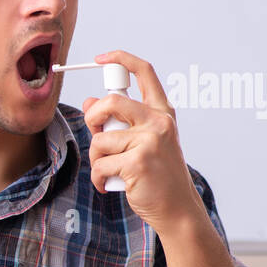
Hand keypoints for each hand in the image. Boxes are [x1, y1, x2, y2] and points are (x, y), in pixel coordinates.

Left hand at [82, 50, 206, 236]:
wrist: (176, 207)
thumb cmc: (157, 173)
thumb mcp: (143, 141)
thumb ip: (119, 121)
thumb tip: (89, 101)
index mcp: (161, 112)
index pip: (144, 72)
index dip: (120, 59)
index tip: (100, 59)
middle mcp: (159, 122)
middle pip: (111, 101)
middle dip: (93, 117)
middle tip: (95, 133)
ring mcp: (150, 142)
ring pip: (99, 140)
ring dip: (95, 158)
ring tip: (109, 170)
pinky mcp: (138, 163)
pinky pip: (100, 164)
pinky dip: (97, 178)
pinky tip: (108, 184)